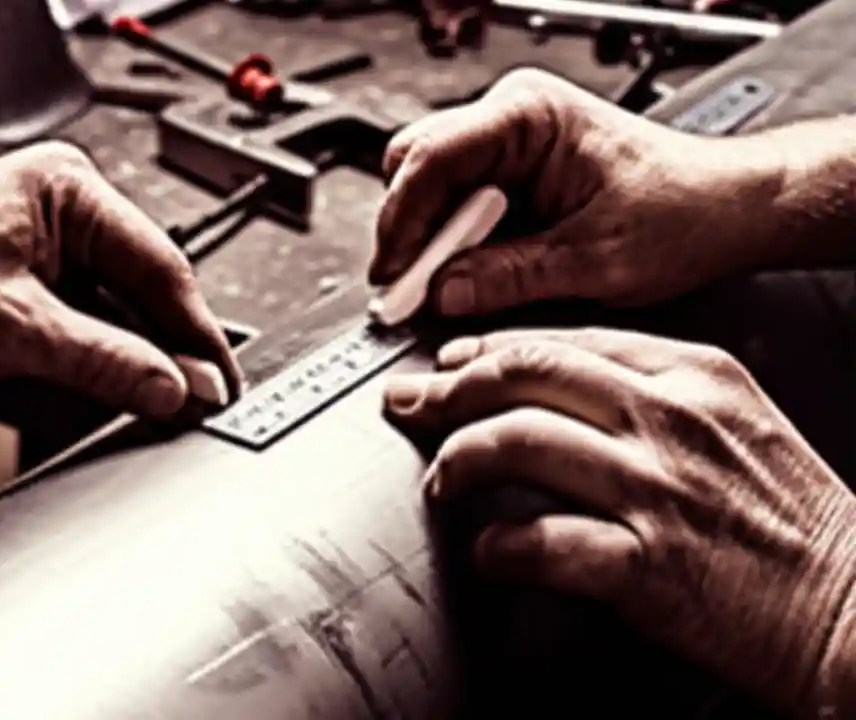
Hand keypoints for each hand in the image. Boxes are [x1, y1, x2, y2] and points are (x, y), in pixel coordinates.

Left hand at [0, 141, 240, 418]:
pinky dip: (110, 349)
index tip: (219, 380)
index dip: (195, 332)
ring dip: (142, 351)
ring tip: (170, 399)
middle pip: (147, 283)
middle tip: (203, 400)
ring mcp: (51, 237)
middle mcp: (66, 204)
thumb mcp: (16, 330)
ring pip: (122, 302)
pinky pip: (93, 311)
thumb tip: (172, 386)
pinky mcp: (35, 270)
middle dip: (172, 345)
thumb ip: (105, 359)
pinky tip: (127, 383)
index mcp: (69, 190)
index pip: (161, 265)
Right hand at [373, 68, 787, 316]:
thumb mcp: (597, 259)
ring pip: (429, 188)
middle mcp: (511, 118)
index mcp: (528, 114)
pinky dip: (454, 246)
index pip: (429, 158)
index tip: (394, 277)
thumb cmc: (686, 211)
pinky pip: (456, 206)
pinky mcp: (510, 174)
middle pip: (415, 168)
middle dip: (410, 232)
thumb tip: (444, 293)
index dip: (402, 223)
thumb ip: (512, 276)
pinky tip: (467, 276)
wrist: (729, 209)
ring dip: (432, 242)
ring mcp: (507, 145)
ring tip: (446, 288)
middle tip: (414, 290)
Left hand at [382, 327, 855, 716]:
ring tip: (443, 477)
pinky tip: (488, 550)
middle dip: (450, 387)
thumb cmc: (791, 518)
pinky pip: (537, 542)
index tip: (451, 362)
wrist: (852, 606)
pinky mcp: (645, 566)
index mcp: (693, 375)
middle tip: (411, 403)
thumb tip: (555, 384)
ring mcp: (655, 491)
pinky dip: (497, 546)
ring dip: (459, 458)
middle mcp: (669, 422)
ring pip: (516, 441)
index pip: (563, 342)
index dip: (489, 349)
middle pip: (526, 375)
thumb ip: (652, 390)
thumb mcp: (735, 419)